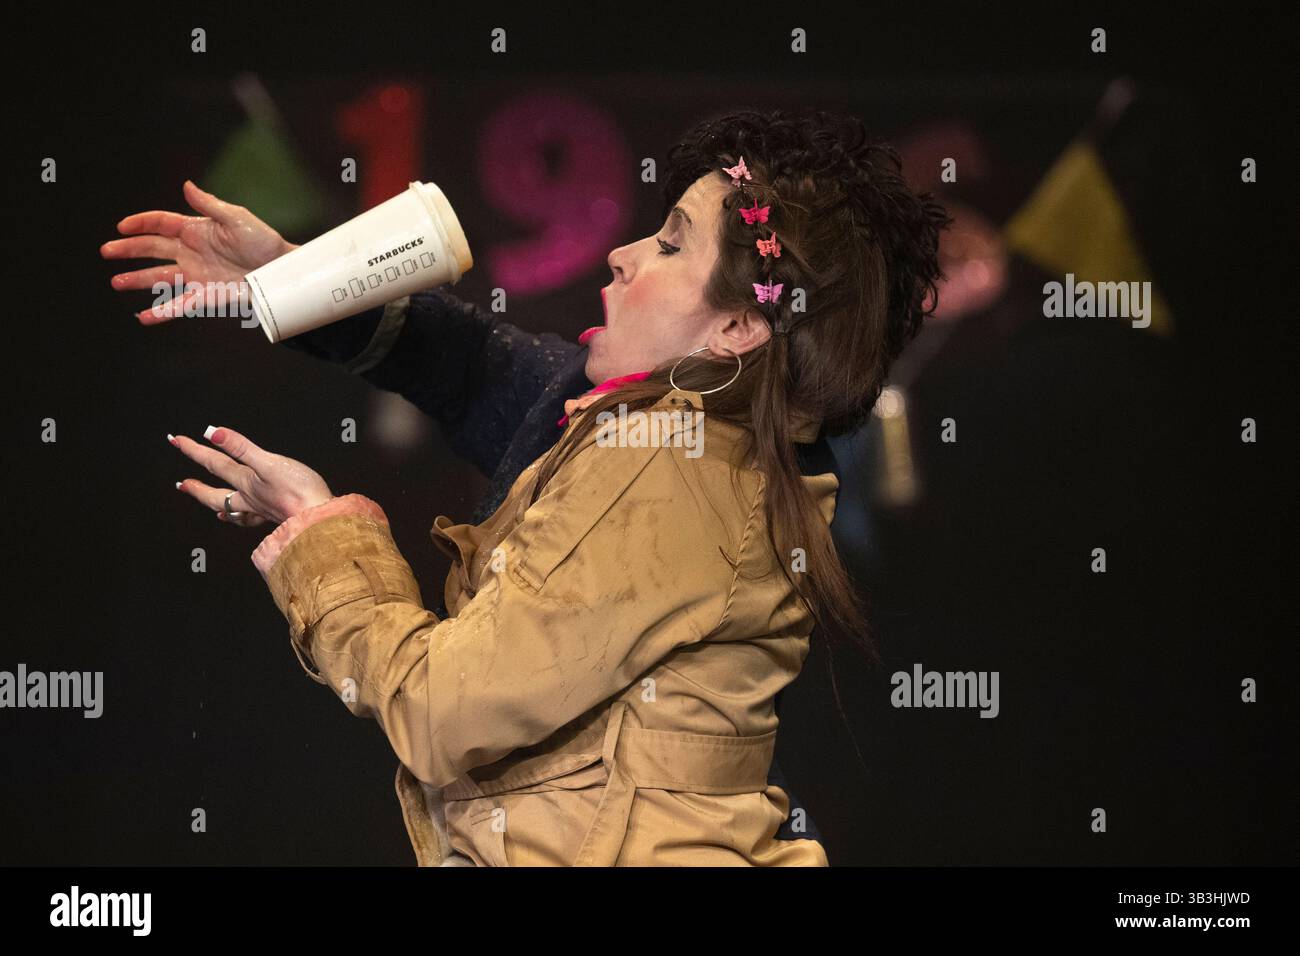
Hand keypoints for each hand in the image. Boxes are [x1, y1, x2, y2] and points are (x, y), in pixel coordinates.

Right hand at [101, 181, 296, 322]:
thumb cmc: (262, 241)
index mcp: (196, 230)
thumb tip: (186, 185)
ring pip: (159, 277)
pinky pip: (179, 304)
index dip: (140, 224)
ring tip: (116, 282)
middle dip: (128, 250)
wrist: (280, 270)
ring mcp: (196, 274)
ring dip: (137, 280)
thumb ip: (209, 204)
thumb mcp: (236, 218)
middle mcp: (191, 252)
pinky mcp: (206, 295)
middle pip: (152, 249)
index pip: (161, 224)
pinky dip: (162, 311)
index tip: (122, 227)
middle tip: (106, 251)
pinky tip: (144, 316)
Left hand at [170, 425, 332, 526]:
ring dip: (217, 504)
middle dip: (197, 488)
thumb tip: (213, 433)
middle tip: (181, 485)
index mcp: (246, 482)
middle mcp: (250, 497)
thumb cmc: (298, 491)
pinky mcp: (278, 515)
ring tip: (208, 505)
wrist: (318, 520)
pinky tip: (241, 517)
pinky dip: (242, 518)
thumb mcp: (269, 463)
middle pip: (216, 493)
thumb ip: (241, 448)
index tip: (176, 441)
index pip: (215, 463)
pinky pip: (252, 518)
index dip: (195, 450)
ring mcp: (262, 509)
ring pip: (232, 508)